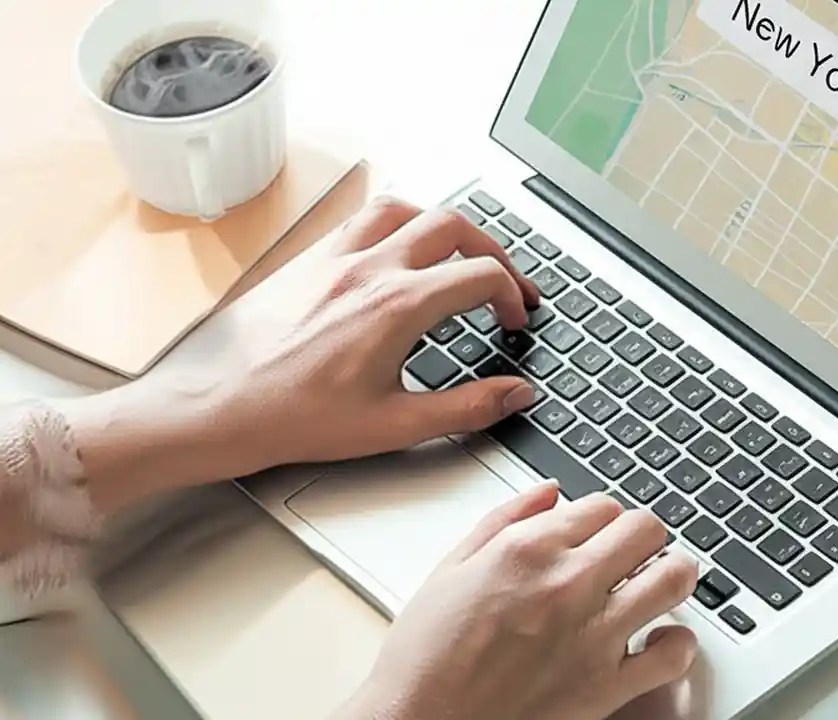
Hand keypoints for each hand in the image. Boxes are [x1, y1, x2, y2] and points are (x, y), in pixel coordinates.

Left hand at [62, 196, 542, 513]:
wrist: (226, 408)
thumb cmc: (299, 418)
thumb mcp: (397, 424)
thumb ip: (468, 408)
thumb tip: (515, 394)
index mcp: (398, 306)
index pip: (481, 275)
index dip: (513, 294)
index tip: (515, 319)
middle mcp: (370, 269)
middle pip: (454, 226)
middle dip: (493, 251)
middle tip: (504, 282)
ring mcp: (337, 257)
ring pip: (407, 209)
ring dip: (444, 226)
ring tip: (459, 255)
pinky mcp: (310, 260)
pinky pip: (362, 218)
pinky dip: (396, 223)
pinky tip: (398, 249)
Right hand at [340, 484, 699, 719]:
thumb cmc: (425, 658)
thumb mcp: (451, 569)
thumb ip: (504, 520)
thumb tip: (548, 490)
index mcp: (528, 550)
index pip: (602, 506)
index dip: (604, 518)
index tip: (599, 533)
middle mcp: (567, 584)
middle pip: (646, 529)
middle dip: (643, 536)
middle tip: (634, 553)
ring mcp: (593, 635)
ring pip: (674, 578)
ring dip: (672, 574)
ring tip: (659, 583)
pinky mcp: (606, 686)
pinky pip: (674, 654)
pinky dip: (677, 644)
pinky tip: (660, 640)